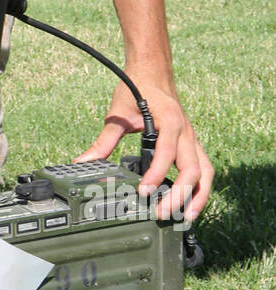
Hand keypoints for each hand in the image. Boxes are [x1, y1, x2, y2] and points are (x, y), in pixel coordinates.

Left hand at [75, 77, 213, 223]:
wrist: (153, 71)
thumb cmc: (138, 87)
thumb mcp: (118, 113)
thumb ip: (103, 141)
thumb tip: (84, 162)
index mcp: (169, 121)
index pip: (166, 153)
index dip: (156, 175)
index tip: (144, 192)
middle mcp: (185, 131)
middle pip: (192, 169)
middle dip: (180, 195)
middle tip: (162, 214)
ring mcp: (192, 138)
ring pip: (205, 172)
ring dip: (198, 196)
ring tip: (185, 218)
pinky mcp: (192, 143)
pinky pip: (204, 168)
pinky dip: (200, 187)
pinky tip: (190, 203)